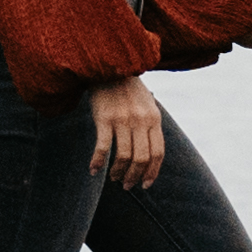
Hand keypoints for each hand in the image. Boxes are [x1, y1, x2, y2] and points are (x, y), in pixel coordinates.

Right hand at [86, 74, 165, 189]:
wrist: (110, 66)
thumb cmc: (128, 88)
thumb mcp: (148, 104)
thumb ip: (151, 125)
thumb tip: (152, 152)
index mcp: (154, 118)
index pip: (158, 153)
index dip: (152, 172)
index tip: (145, 185)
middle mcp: (141, 120)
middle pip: (141, 158)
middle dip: (134, 176)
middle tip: (127, 185)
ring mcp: (122, 119)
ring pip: (123, 156)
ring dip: (118, 172)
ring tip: (114, 179)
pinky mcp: (104, 118)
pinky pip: (102, 147)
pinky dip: (97, 162)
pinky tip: (93, 170)